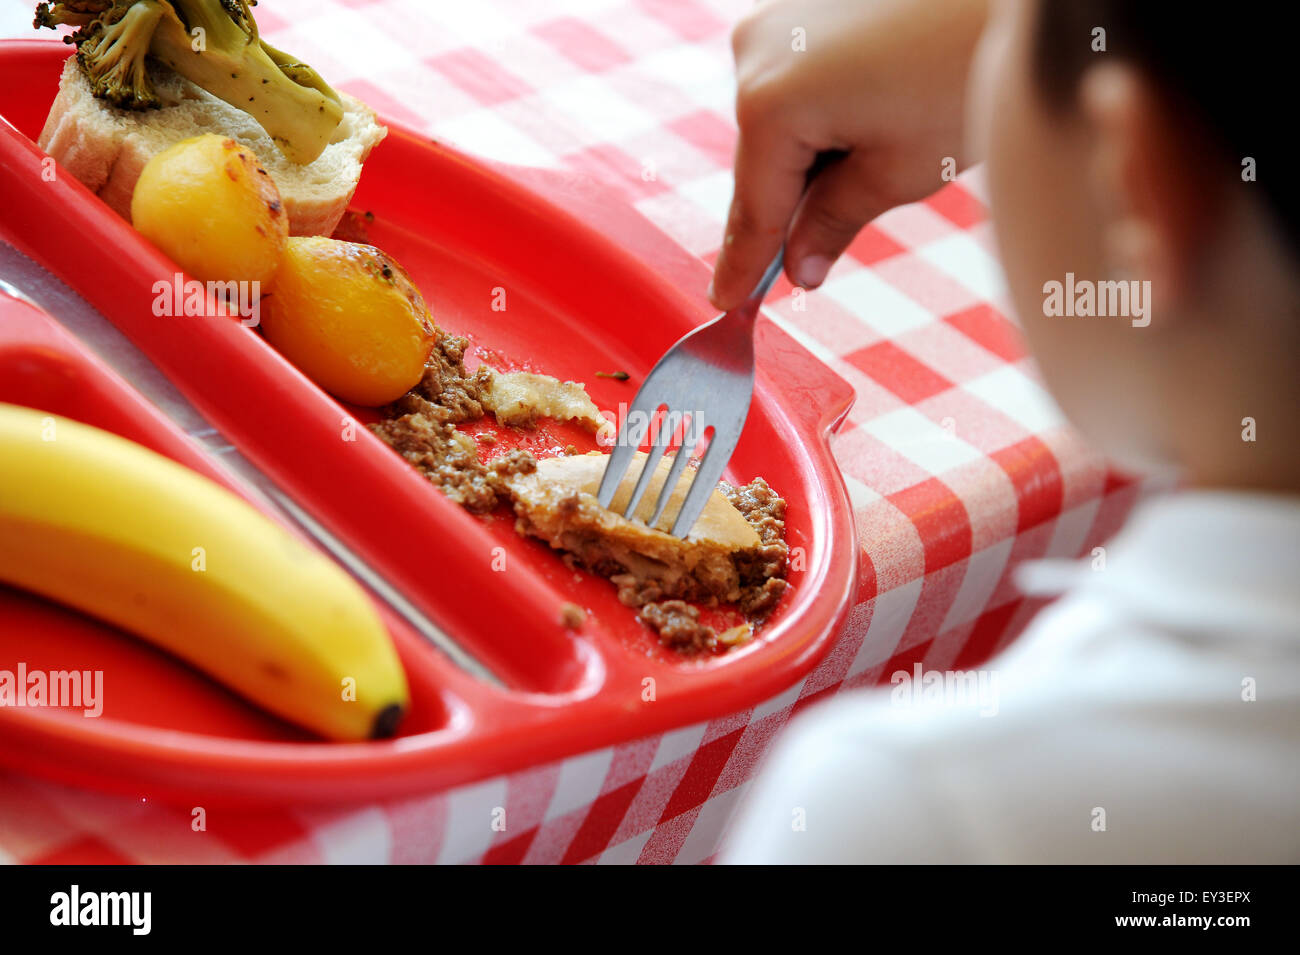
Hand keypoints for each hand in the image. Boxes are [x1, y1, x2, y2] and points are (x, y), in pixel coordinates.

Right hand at [710, 0, 989, 309]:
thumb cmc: (964, 66)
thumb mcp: (899, 169)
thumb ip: (833, 220)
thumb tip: (800, 267)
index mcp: (771, 102)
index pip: (754, 208)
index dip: (744, 265)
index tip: (726, 302)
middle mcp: (755, 51)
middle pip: (763, 161)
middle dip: (789, 206)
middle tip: (815, 254)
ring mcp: (777, 17)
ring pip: (781, 121)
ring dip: (814, 156)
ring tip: (889, 146)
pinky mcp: (803, 2)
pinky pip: (796, 79)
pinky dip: (825, 112)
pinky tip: (882, 111)